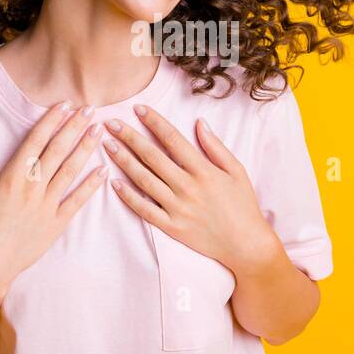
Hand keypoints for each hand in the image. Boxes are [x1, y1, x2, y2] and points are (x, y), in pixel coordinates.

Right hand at [0, 101, 105, 297]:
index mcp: (12, 177)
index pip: (35, 141)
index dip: (51, 121)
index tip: (64, 105)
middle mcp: (32, 187)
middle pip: (57, 150)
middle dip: (74, 127)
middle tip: (90, 109)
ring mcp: (47, 206)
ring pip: (71, 171)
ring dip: (86, 149)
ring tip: (99, 131)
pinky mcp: (56, 223)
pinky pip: (77, 201)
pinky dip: (91, 185)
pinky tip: (103, 171)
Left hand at [102, 104, 278, 275]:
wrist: (246, 244)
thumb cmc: (243, 205)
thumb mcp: (237, 171)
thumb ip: (216, 146)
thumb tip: (199, 122)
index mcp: (204, 171)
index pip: (173, 140)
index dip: (154, 122)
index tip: (139, 108)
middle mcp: (188, 188)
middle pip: (153, 157)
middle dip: (130, 137)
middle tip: (112, 123)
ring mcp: (178, 208)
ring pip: (144, 180)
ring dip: (124, 161)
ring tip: (108, 145)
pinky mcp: (172, 227)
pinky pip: (145, 210)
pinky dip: (128, 196)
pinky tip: (114, 182)